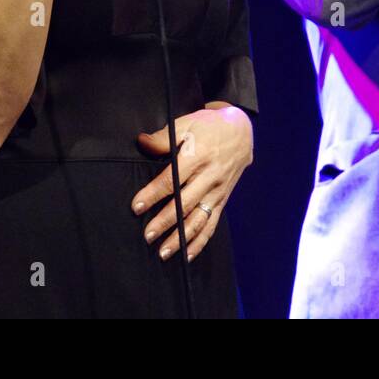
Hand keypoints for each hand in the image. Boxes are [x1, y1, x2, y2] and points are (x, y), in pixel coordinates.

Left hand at [132, 103, 252, 261]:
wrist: (241, 132)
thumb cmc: (210, 126)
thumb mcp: (187, 123)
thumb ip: (164, 137)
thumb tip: (142, 142)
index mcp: (198, 156)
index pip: (172, 180)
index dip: (153, 194)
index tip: (137, 207)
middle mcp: (209, 177)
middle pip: (185, 204)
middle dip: (165, 222)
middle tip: (147, 235)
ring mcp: (217, 191)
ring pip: (199, 219)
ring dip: (181, 238)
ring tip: (163, 252)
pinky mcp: (222, 199)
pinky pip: (212, 224)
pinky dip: (200, 241)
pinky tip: (187, 254)